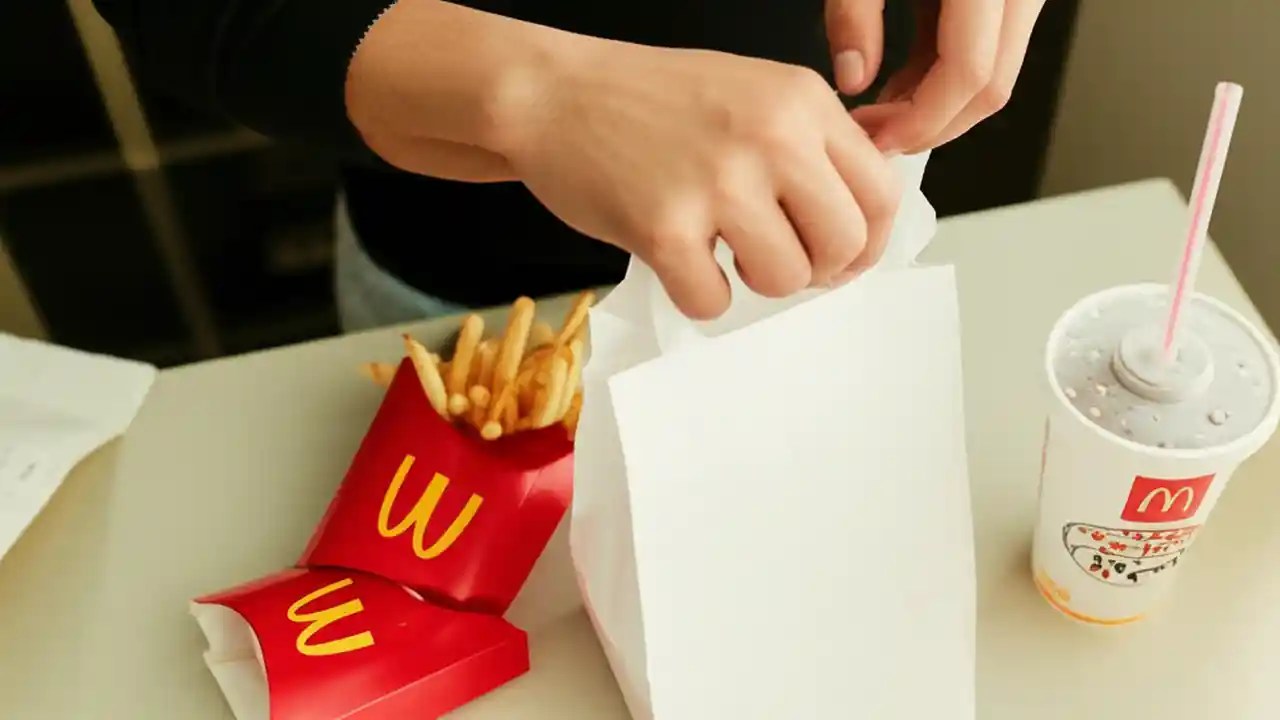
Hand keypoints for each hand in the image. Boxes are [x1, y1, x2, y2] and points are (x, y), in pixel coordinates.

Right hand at [502, 40, 900, 318]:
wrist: (553, 95)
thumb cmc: (649, 100)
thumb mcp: (753, 92)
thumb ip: (812, 144)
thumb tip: (864, 220)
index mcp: (801, 100)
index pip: (881, 193)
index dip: (868, 242)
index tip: (841, 257)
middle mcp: (770, 136)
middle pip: (845, 244)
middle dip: (819, 270)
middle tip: (782, 261)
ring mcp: (717, 183)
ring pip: (787, 280)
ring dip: (758, 281)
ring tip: (723, 250)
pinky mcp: (664, 228)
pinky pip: (715, 301)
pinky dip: (700, 294)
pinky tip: (679, 259)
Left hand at [828, 0, 1046, 152]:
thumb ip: (854, 12)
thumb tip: (852, 78)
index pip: (969, 74)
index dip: (920, 118)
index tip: (876, 137)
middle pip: (991, 88)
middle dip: (930, 125)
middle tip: (876, 135)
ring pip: (995, 77)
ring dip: (939, 107)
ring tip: (882, 112)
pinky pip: (989, 52)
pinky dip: (947, 79)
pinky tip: (903, 84)